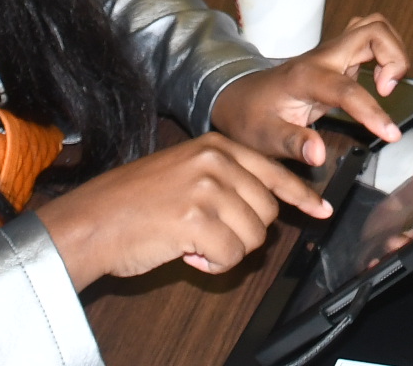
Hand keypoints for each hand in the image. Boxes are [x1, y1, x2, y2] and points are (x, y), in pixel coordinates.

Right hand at [34, 132, 327, 289]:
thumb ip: (225, 180)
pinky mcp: (197, 218)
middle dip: (244, 233)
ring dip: (226, 251)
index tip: (321, 209)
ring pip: (253, 236)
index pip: (274, 172)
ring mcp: (207, 188)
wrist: (91, 220)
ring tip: (192, 242)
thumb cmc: (132, 203)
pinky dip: (213, 264)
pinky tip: (187, 253)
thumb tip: (265, 207)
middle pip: (267, 211)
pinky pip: (232, 255)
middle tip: (207, 235)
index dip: (301, 196)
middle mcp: (216, 161)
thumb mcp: (184, 172)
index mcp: (215, 146)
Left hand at [211, 13, 412, 165]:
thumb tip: (318, 155)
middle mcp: (322, 57)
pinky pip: (369, 39)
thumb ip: (293, 143)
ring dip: (392, 51)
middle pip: (372, 30)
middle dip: (394, 57)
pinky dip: (384, 52)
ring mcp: (330, 54)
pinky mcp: (337, 58)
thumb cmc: (250, 118)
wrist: (237, 98)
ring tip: (387, 86)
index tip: (390, 133)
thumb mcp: (264, 138)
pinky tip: (380, 80)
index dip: (372, 111)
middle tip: (389, 92)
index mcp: (305, 77)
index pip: (347, 88)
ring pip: (374, 27)